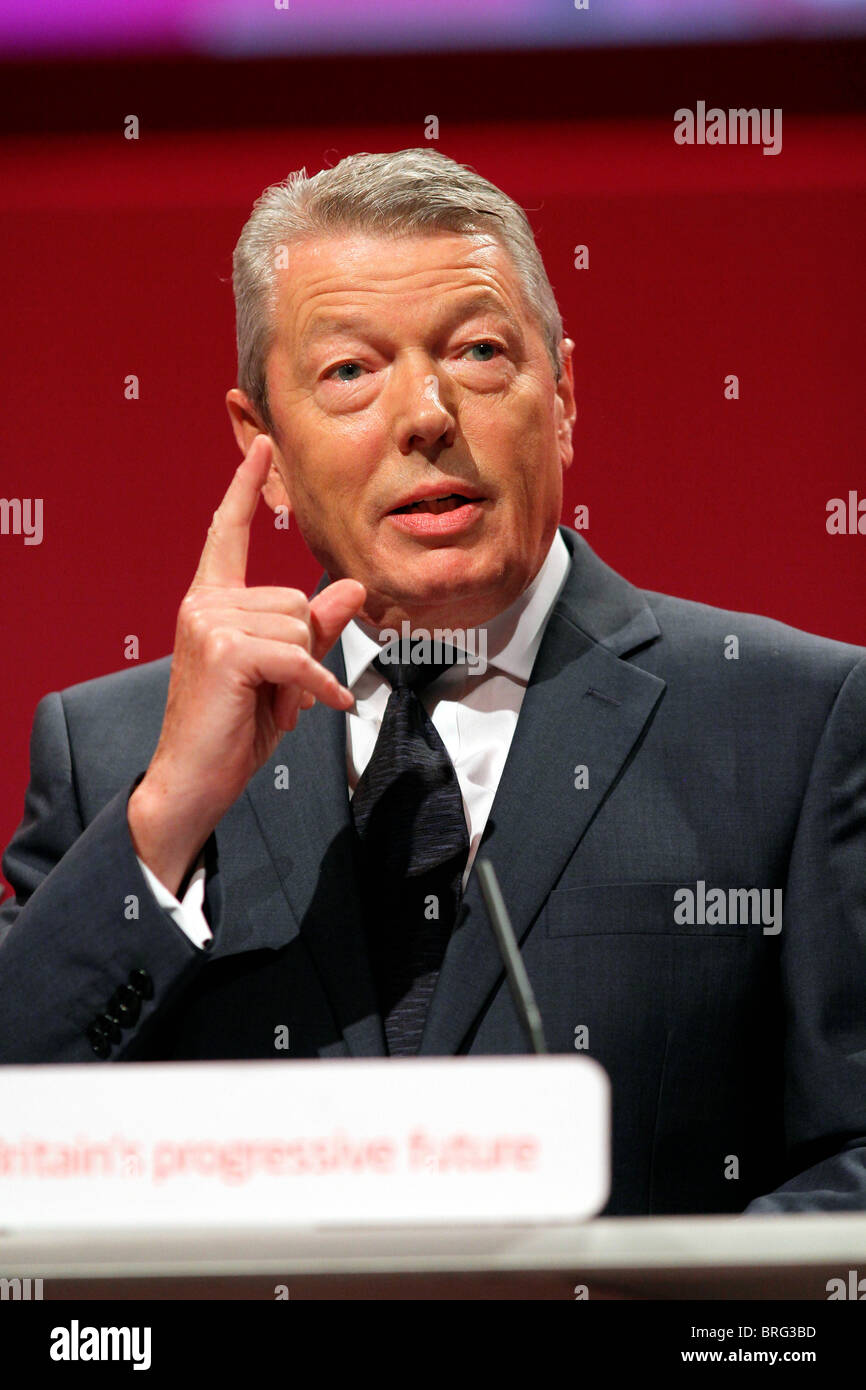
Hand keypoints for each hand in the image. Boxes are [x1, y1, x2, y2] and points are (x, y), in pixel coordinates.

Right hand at [128, 434, 365, 894]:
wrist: (192, 781)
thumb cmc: (234, 729)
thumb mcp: (285, 673)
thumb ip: (317, 628)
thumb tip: (352, 587)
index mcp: (210, 601)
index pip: (229, 533)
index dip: (246, 488)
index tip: (262, 446)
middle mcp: (204, 603)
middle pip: (295, 600)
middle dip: (303, 651)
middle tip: (276, 693)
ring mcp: (209, 623)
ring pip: (300, 626)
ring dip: (302, 672)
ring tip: (271, 704)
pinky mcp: (224, 651)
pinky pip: (299, 656)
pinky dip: (316, 687)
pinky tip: (319, 710)